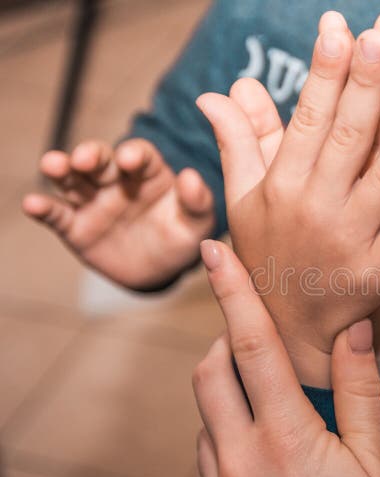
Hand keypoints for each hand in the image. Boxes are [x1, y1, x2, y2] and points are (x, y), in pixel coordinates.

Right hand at [23, 139, 214, 289]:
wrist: (160, 270)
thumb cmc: (181, 237)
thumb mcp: (197, 223)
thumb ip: (198, 202)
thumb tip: (192, 177)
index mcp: (149, 173)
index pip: (140, 155)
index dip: (134, 154)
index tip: (130, 159)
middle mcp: (117, 180)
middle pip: (100, 160)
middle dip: (91, 154)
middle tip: (84, 158)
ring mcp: (93, 201)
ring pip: (73, 179)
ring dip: (60, 169)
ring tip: (52, 164)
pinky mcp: (75, 226)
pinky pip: (56, 214)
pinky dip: (43, 208)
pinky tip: (32, 204)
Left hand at [193, 240, 379, 476]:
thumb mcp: (378, 458)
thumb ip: (358, 387)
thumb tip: (351, 326)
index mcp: (285, 440)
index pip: (251, 347)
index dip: (232, 293)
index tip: (213, 252)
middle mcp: (239, 462)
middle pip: (209, 372)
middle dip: (225, 339)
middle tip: (259, 335)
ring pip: (206, 413)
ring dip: (229, 388)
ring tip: (274, 395)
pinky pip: (209, 451)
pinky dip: (229, 427)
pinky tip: (267, 440)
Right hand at [196, 12, 379, 384]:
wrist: (291, 335)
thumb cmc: (268, 257)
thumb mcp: (243, 202)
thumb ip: (239, 144)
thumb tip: (217, 93)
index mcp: (282, 187)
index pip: (306, 120)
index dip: (324, 74)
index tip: (339, 27)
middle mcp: (316, 212)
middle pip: (350, 140)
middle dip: (370, 84)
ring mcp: (352, 245)